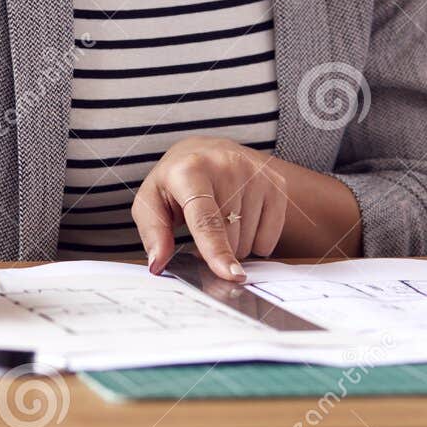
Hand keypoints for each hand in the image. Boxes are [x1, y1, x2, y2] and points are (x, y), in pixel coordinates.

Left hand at [132, 136, 288, 280]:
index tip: (230, 274)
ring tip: (219, 217)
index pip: (206, 219)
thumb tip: (158, 263)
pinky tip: (240, 219)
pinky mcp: (276, 182)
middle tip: (200, 228)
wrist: (204, 152)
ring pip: (250, 240)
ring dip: (234, 244)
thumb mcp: (150, 202)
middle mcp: (227, 166)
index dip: (217, 250)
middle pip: (231, 237)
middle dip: (215, 249)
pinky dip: (255, 240)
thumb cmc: (174, 182)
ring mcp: (255, 173)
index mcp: (190, 171)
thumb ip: (153, 234)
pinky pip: (270, 235)